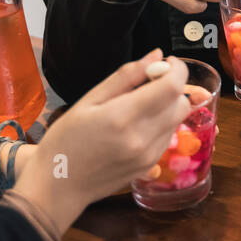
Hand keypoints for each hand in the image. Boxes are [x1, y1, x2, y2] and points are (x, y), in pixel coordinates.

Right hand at [13, 49, 192, 232]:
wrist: (58, 185)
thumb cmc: (66, 140)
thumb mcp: (88, 100)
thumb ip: (126, 76)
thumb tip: (156, 55)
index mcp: (123, 117)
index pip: (172, 86)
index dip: (176, 69)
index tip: (165, 63)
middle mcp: (142, 138)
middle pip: (182, 102)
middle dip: (173, 87)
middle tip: (151, 82)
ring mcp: (149, 155)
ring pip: (178, 120)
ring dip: (168, 106)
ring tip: (140, 105)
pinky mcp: (150, 166)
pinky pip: (168, 136)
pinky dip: (161, 124)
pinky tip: (138, 124)